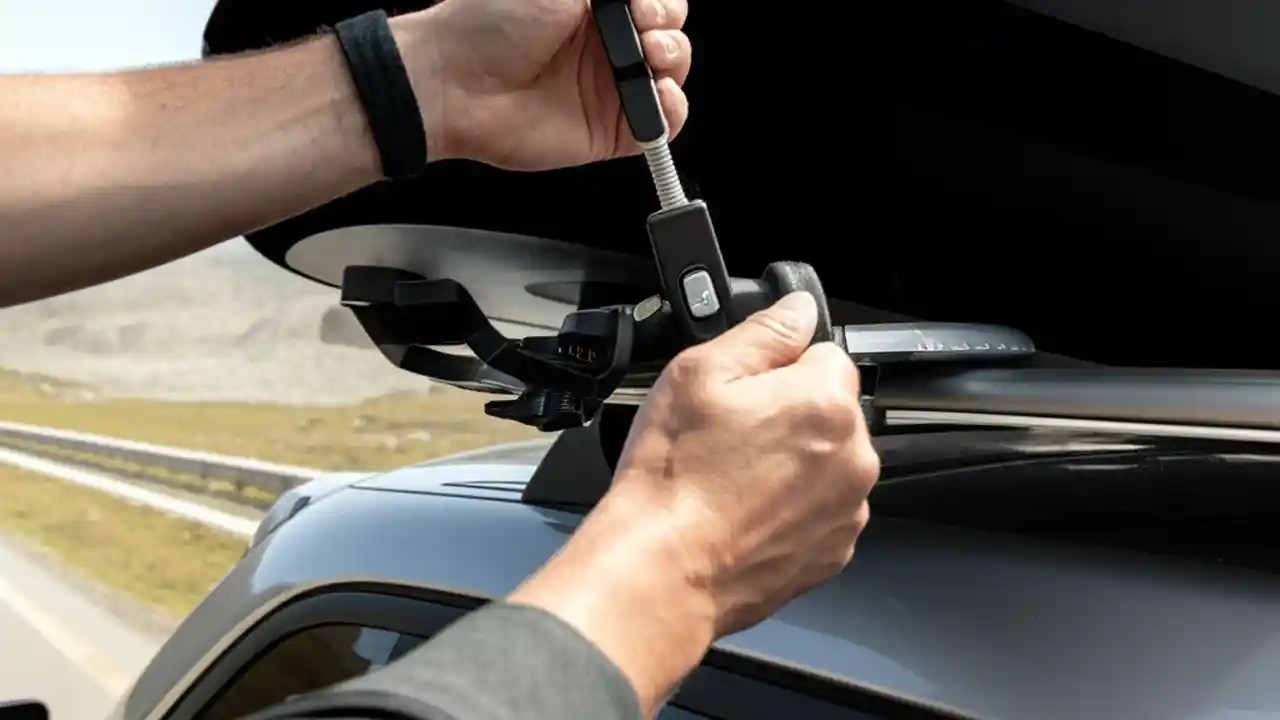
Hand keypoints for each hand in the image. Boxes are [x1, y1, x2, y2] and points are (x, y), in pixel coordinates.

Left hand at [394, 0, 691, 169]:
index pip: (655, 4)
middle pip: (670, 37)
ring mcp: (608, 91)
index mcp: (594, 9)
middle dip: (670, 30)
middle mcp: (604, 48)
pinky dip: (671, 113)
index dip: (661, 3)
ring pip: (671, 79)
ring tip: (649, 57)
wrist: (455, 82)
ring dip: (675, 62)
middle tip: (645, 29)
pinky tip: (656, 97)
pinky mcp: (609, 132)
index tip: (642, 4)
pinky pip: (659, 128)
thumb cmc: (488, 24)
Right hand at [508, 292, 880, 714]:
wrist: (663, 570)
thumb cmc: (674, 477)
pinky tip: (743, 511)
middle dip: (788, 415)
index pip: (826, 354)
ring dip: (792, 463)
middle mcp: (853, 458)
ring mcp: (846, 510)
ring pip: (825, 462)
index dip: (779, 367)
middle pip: (829, 411)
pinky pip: (820, 510)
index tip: (744, 391)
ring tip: (731, 478)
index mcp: (826, 403)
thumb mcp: (699, 373)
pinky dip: (790, 508)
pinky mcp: (832, 552)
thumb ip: (763, 332)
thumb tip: (798, 309)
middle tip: (729, 436)